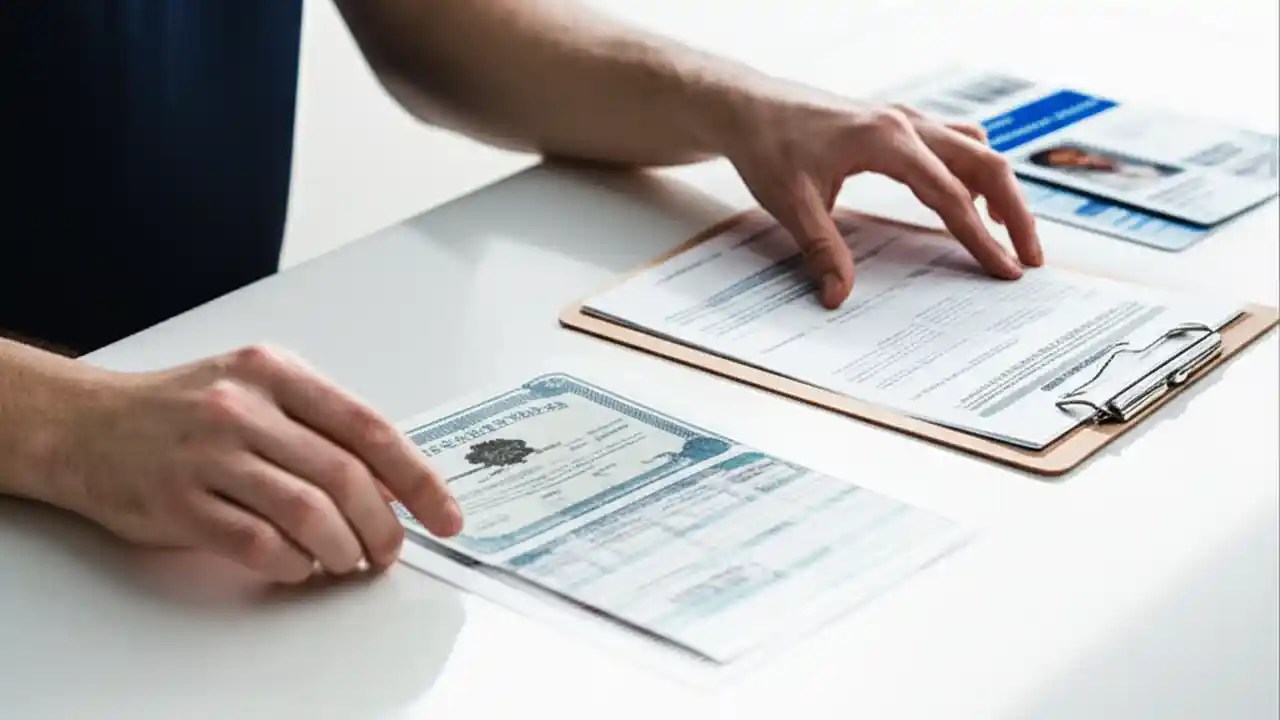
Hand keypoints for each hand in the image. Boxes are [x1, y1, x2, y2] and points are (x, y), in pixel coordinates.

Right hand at [39, 345, 460, 582]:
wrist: (86, 425)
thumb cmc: (185, 410)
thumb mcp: (259, 392)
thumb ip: (324, 427)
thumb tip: (395, 484)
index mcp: (277, 373)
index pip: (370, 427)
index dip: (418, 479)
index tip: (445, 514)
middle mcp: (244, 406)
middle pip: (345, 476)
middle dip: (383, 527)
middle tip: (389, 552)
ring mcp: (209, 454)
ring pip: (308, 513)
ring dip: (342, 550)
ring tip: (346, 561)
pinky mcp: (179, 503)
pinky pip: (259, 544)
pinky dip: (293, 564)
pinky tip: (298, 564)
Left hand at [724, 94, 1042, 307]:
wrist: (749, 106)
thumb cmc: (768, 146)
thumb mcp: (790, 203)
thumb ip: (820, 249)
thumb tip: (838, 295)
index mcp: (887, 141)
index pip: (951, 195)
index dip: (980, 237)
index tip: (1005, 269)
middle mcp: (906, 124)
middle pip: (983, 164)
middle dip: (1015, 213)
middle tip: (1031, 258)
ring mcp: (905, 120)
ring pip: (975, 150)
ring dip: (999, 190)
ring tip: (1010, 235)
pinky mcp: (898, 124)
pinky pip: (953, 143)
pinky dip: (973, 171)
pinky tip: (970, 200)